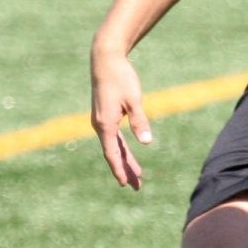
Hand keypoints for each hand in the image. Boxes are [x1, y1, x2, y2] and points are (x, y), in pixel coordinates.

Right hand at [90, 45, 151, 189]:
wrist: (105, 60)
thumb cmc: (121, 77)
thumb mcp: (134, 99)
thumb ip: (140, 121)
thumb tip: (147, 142)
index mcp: (106, 123)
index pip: (112, 152)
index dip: (119, 168)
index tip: (125, 183)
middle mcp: (100, 125)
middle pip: (113, 153)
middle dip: (125, 169)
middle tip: (137, 187)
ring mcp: (101, 121)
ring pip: (113, 146)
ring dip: (124, 160)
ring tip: (137, 175)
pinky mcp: (104, 116)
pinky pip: (113, 138)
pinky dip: (121, 148)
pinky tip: (127, 155)